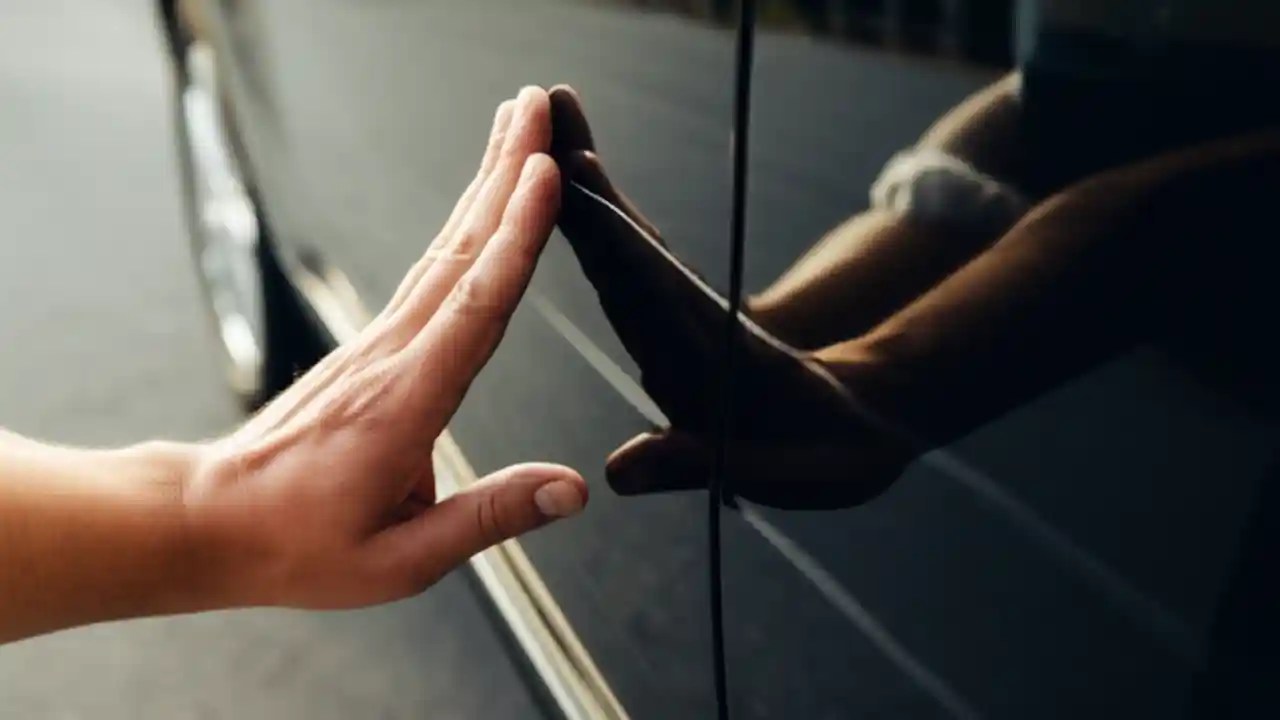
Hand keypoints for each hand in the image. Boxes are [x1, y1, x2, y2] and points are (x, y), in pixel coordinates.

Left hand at [182, 86, 586, 609]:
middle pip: (462, 251)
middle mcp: (393, 357)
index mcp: (407, 403)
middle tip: (539, 106)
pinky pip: (430, 274)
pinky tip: (479, 209)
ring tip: (518, 130)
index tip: (543, 176)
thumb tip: (571, 489)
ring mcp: (378, 345)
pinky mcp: (372, 347)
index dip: (516, 239)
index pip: (476, 306)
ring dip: (484, 184)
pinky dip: (462, 229)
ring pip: (445, 251)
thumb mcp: (403, 558)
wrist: (214, 520)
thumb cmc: (299, 543)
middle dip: (505, 172)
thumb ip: (490, 515)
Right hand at [549, 86, 910, 508]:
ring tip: (552, 128)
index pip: (639, 279)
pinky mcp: (677, 324)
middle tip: (547, 106)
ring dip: (586, 188)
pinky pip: (630, 267)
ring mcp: (678, 316)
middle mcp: (682, 320)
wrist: (857, 435)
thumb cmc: (816, 457)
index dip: (601, 229)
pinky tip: (580, 203)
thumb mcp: (761, 472)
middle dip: (582, 178)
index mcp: (696, 349)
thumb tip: (616, 474)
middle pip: (622, 240)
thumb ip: (686, 466)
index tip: (566, 173)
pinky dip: (602, 228)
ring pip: (623, 242)